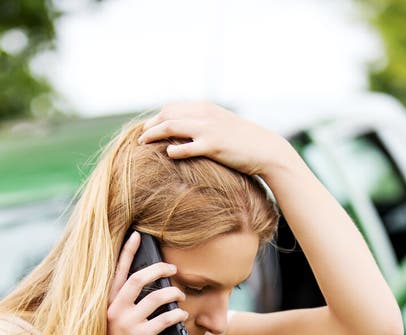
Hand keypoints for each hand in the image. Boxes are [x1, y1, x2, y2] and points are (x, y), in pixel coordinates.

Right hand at [103, 232, 187, 334]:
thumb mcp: (118, 324)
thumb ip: (128, 306)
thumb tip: (153, 288)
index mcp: (107, 304)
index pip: (118, 272)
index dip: (128, 251)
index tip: (137, 235)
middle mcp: (114, 310)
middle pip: (140, 278)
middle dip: (160, 268)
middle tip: (173, 267)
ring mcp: (126, 323)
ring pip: (156, 297)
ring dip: (173, 292)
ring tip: (180, 294)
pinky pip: (164, 318)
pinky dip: (177, 314)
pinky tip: (182, 314)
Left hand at [137, 101, 290, 178]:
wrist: (266, 150)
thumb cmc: (243, 143)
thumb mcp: (223, 127)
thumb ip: (205, 126)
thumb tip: (188, 135)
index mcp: (205, 108)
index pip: (172, 108)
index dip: (156, 118)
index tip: (147, 130)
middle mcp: (204, 114)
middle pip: (167, 114)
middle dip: (150, 125)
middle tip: (139, 138)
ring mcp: (208, 129)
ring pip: (171, 127)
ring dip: (153, 135)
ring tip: (142, 145)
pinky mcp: (213, 146)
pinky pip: (186, 147)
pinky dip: (173, 150)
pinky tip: (167, 155)